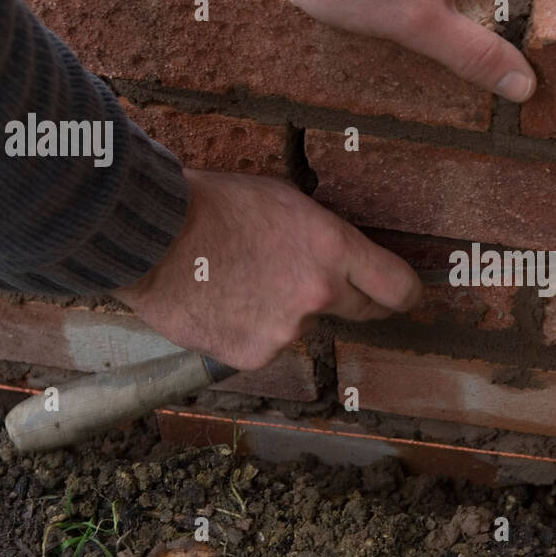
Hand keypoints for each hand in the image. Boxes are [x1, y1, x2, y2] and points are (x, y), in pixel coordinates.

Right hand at [113, 168, 421, 370]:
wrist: (150, 236)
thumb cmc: (213, 204)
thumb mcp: (283, 201)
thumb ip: (322, 237)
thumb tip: (342, 260)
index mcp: (333, 248)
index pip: (398, 287)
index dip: (405, 293)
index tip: (403, 296)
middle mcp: (319, 294)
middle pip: (363, 312)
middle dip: (351, 300)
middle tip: (321, 286)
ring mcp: (287, 330)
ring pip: (302, 325)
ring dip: (283, 312)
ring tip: (238, 281)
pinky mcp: (253, 355)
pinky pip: (263, 344)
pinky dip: (247, 330)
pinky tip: (219, 303)